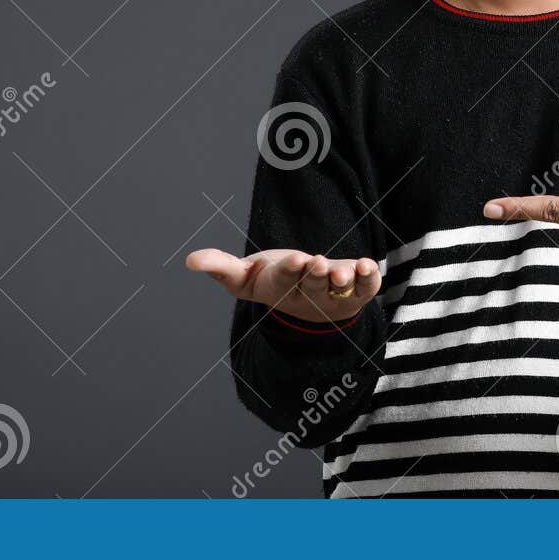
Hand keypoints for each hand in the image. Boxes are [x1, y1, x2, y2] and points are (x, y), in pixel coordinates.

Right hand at [185, 247, 381, 323]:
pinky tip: (369, 265)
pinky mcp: (356, 292)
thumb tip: (190, 260)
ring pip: (340, 290)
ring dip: (344, 279)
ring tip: (346, 269)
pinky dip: (369, 278)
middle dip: (317, 275)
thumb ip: (220, 267)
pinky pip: (365, 288)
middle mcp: (309, 294)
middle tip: (320, 263)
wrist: (306, 300)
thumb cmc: (271, 281)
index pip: (286, 280)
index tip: (296, 259)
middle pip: (314, 285)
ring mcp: (334, 295)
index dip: (291, 270)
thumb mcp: (243, 276)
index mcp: (281, 288)